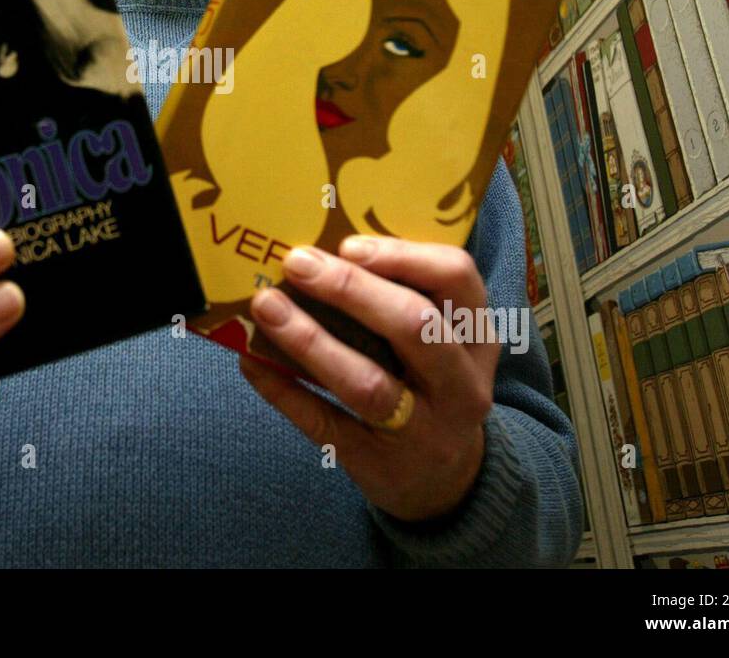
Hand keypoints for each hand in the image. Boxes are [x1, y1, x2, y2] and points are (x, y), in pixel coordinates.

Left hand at [239, 236, 498, 522]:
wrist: (444, 483)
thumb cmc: (429, 387)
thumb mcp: (442, 343)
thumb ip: (402, 299)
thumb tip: (319, 255)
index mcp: (476, 337)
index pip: (457, 278)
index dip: (404, 255)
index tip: (349, 245)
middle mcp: (460, 384)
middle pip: (415, 326)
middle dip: (351, 289)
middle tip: (297, 263)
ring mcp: (422, 430)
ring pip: (368, 382)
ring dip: (310, 339)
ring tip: (266, 306)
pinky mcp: (377, 464)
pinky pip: (326, 422)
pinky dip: (284, 390)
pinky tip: (252, 361)